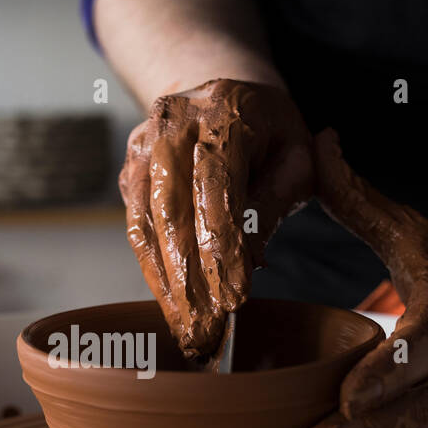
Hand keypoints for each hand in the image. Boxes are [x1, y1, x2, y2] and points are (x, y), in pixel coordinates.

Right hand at [119, 78, 314, 355]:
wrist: (225, 95)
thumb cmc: (271, 132)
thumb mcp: (297, 156)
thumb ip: (276, 201)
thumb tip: (252, 262)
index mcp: (223, 111)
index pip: (216, 186)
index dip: (221, 246)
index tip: (234, 298)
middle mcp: (173, 124)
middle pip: (173, 210)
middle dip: (188, 279)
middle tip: (207, 332)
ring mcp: (143, 147)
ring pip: (148, 226)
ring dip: (166, 285)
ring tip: (189, 332)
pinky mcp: (130, 173)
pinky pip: (137, 230)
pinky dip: (154, 273)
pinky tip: (173, 309)